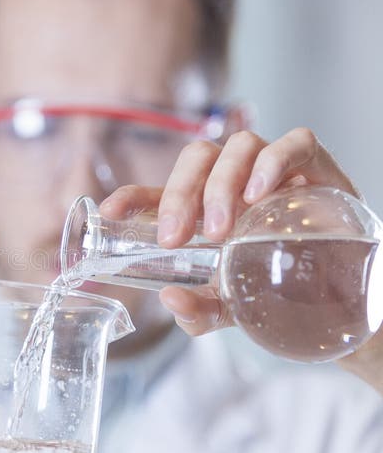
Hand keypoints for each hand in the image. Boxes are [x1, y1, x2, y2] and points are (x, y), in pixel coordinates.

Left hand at [100, 127, 360, 336]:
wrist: (342, 294)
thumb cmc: (279, 286)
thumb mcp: (232, 306)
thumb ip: (201, 310)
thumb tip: (171, 301)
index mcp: (205, 209)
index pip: (161, 190)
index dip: (133, 196)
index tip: (110, 212)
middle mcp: (234, 181)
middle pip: (197, 158)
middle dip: (179, 195)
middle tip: (176, 238)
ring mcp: (273, 169)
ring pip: (238, 145)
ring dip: (221, 184)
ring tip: (220, 231)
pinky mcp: (314, 164)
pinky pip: (293, 142)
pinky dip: (273, 163)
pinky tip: (260, 196)